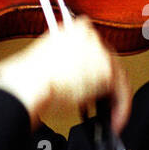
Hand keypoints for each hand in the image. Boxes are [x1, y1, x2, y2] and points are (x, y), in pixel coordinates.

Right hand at [0, 16, 131, 131]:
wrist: (26, 84)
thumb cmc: (26, 77)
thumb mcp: (45, 60)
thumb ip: (65, 63)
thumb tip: (74, 79)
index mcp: (73, 28)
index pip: (94, 49)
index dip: (93, 70)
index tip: (90, 84)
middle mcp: (90, 36)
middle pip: (108, 63)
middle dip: (105, 86)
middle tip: (102, 104)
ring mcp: (100, 51)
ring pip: (117, 77)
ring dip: (114, 99)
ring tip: (109, 115)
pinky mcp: (107, 71)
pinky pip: (122, 92)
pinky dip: (121, 109)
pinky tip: (113, 120)